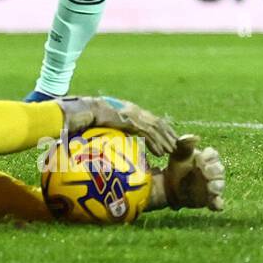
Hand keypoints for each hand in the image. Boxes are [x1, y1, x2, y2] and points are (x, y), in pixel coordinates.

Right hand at [57, 95, 177, 156]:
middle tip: (176, 145)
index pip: (152, 118)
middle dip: (168, 134)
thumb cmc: (92, 114)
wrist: (86, 109)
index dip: (162, 128)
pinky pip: (147, 134)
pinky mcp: (130, 122)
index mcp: (131, 110)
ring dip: (165, 141)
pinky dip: (155, 144)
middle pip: (158, 122)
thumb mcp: (108, 119)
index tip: (169, 137)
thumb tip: (115, 135)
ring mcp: (134, 116)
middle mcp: (135, 111)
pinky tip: (160, 153)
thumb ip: (116, 125)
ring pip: (156, 129)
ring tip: (171, 151)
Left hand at [160, 135, 224, 210]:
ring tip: (209, 187)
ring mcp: (213, 186)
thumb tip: (194, 137)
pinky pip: (218, 203)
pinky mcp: (210, 199)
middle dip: (213, 170)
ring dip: (216, 186)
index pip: (214, 155)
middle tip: (203, 171)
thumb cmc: (178, 165)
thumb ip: (185, 143)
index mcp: (207, 158)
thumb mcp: (178, 152)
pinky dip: (217, 204)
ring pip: (220, 185)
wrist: (169, 184)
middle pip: (219, 169)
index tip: (199, 158)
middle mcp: (213, 172)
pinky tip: (214, 204)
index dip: (208, 156)